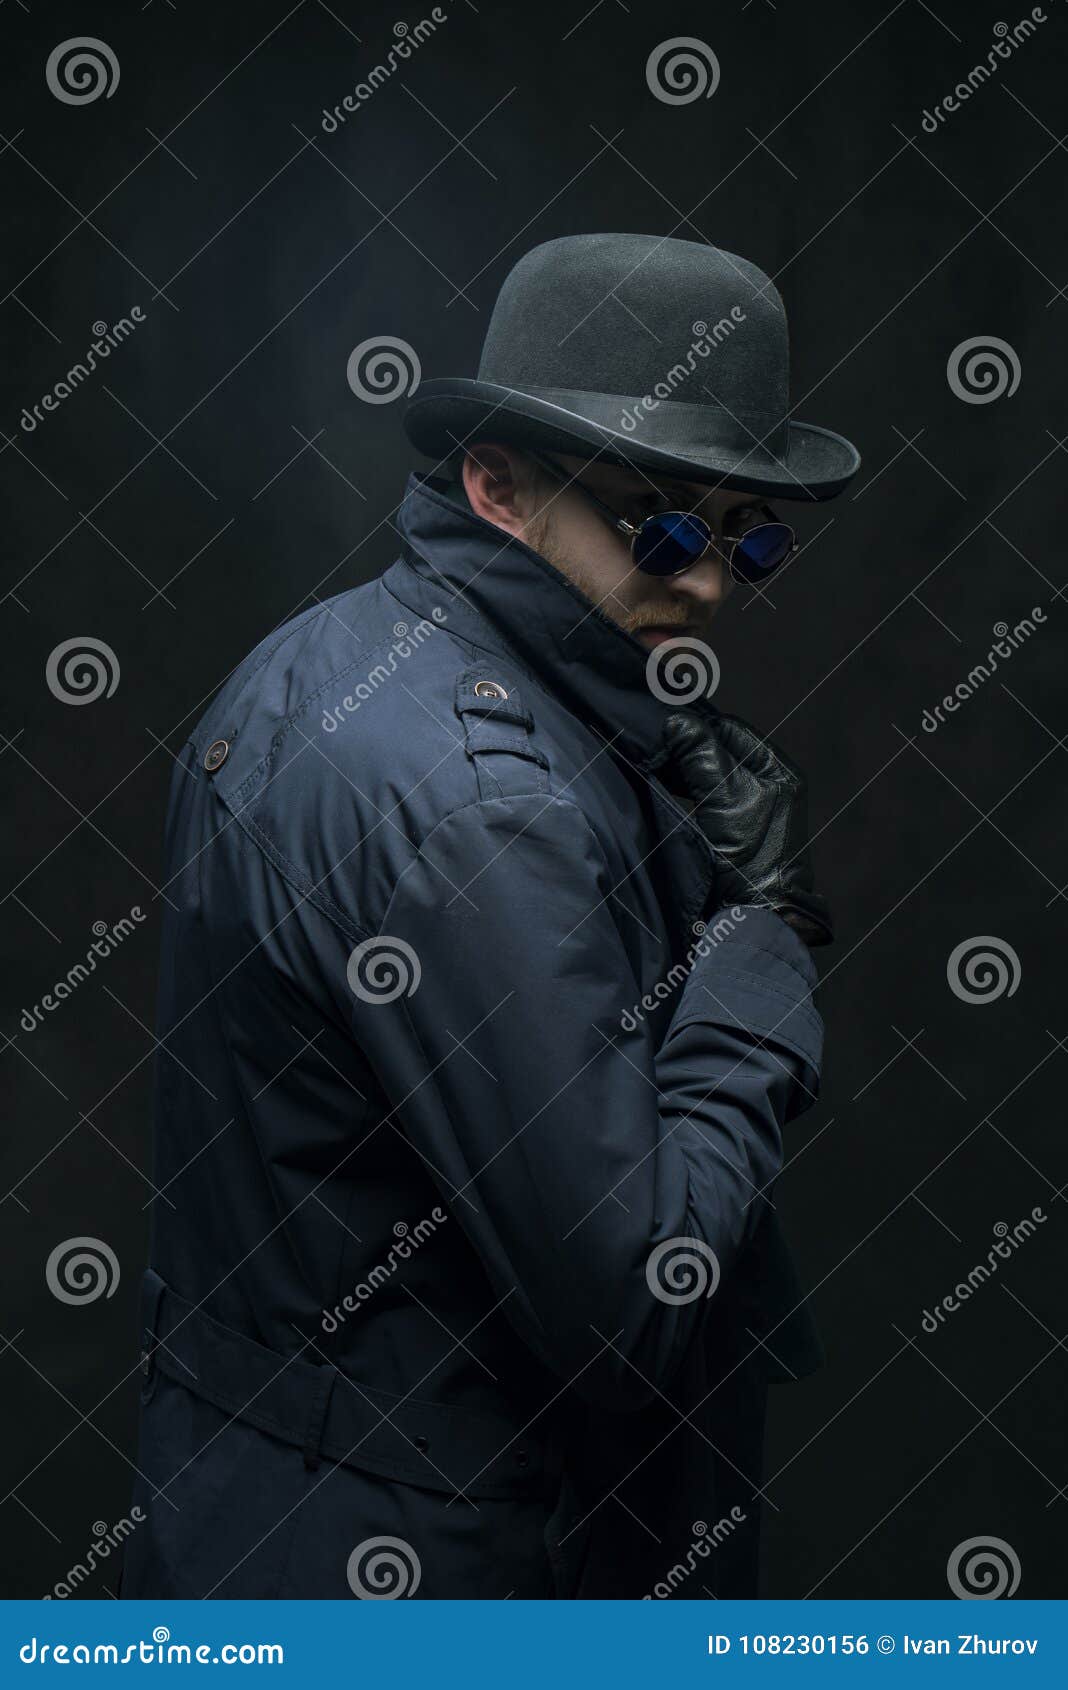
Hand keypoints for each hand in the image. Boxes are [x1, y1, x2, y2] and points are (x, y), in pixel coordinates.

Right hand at [660, 710, 833, 946]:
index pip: (731, 730)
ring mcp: (753, 808)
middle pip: (720, 750)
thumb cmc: (750, 857)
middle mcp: (770, 784)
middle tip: (653, 748)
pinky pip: (708, 796)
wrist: (756, 914)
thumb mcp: (724, 798)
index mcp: (778, 770)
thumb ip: (701, 755)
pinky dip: (687, 789)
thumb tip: (676, 721)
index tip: (663, 731)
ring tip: (654, 767)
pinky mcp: (735, 829)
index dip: (696, 727)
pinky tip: (665, 788)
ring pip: (711, 773)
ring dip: (683, 769)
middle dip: (687, 748)